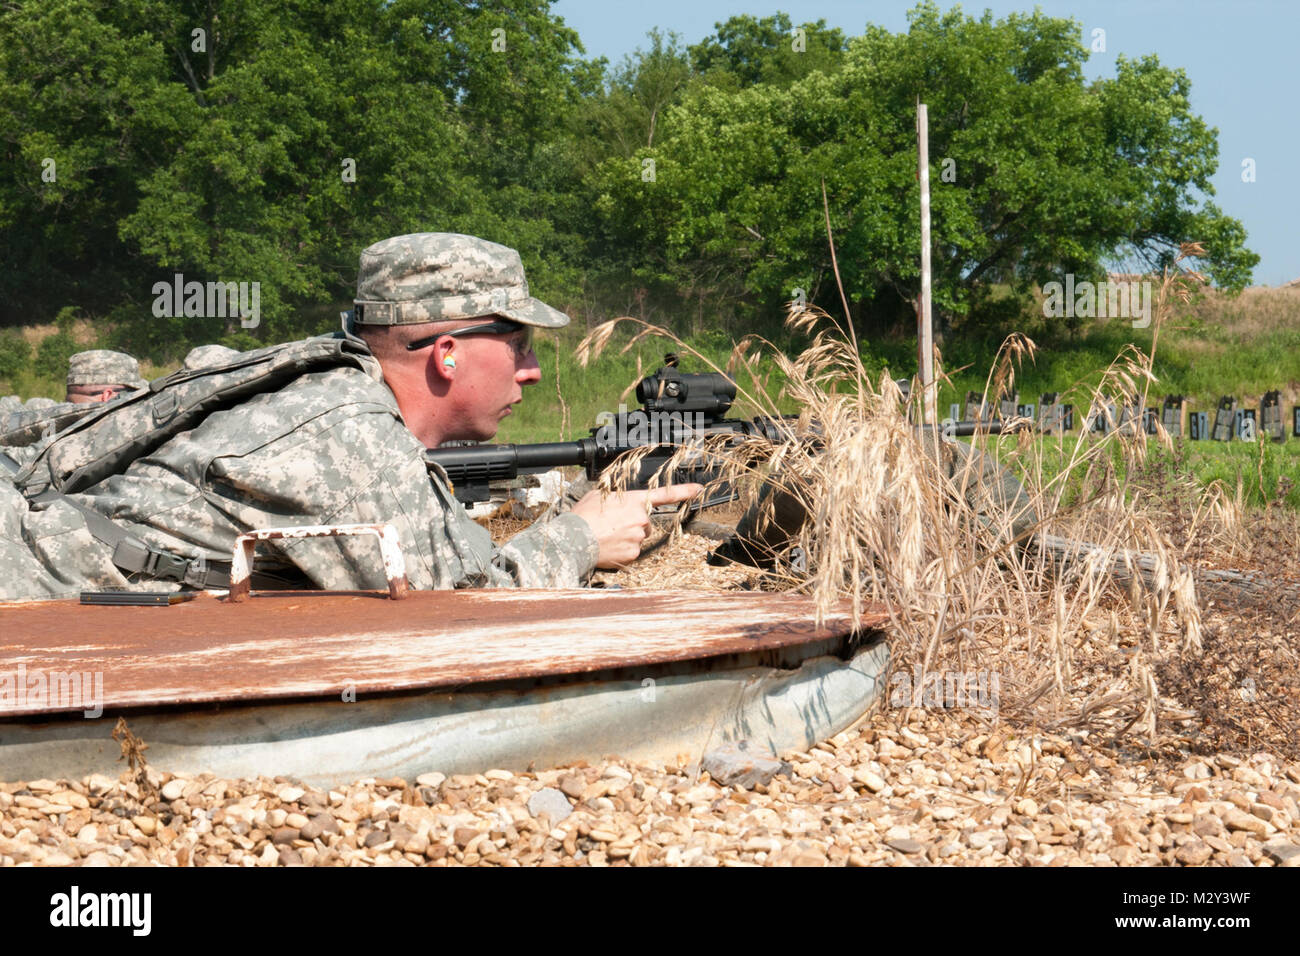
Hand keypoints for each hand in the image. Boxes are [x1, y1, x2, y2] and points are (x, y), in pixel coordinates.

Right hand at [569, 483, 703, 568]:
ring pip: (639, 537)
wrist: (574, 538)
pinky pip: (633, 551)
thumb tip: (622, 503)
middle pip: (645, 522)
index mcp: (634, 500)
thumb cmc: (583, 516)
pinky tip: (609, 546)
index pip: (665, 494)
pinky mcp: (634, 554)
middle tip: (612, 525)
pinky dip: (623, 550)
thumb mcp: (600, 495)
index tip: (698, 490)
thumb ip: (618, 497)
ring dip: (627, 537)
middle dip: (633, 524)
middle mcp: (641, 518)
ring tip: (607, 535)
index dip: (684, 492)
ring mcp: (639, 537)